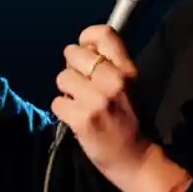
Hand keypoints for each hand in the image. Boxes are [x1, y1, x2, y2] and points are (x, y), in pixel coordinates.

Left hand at [53, 25, 191, 191]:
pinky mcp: (82, 119)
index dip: (87, 38)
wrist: (135, 158)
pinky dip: (63, 110)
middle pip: (73, 53)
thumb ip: (109, 65)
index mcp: (127, 70)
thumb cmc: (128, 120)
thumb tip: (79, 47)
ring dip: (66, 91)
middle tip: (81, 85)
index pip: (103, 34)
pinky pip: (57, 102)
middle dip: (71, 68)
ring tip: (80, 103)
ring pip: (62, 78)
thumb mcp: (129, 86)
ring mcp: (97, 100)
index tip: (85, 50)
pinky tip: (77, 118)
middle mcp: (113, 80)